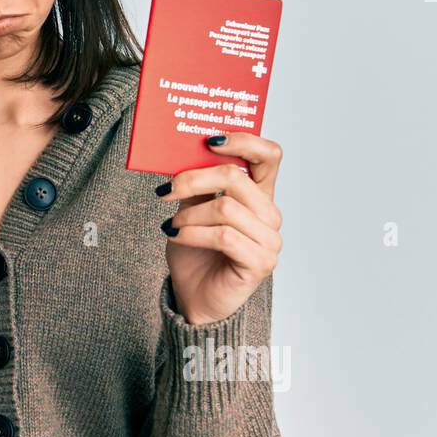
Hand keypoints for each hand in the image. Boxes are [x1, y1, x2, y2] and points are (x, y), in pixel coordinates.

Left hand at [154, 132, 282, 324]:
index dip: (244, 141)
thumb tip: (184, 152)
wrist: (194, 296)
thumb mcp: (192, 209)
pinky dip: (192, 233)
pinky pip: (224, 236)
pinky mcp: (261, 262)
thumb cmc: (195, 251)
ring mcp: (270, 240)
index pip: (269, 155)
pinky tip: (175, 236)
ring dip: (189, 215)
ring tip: (172, 225)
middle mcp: (270, 215)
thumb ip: (198, 183)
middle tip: (167, 190)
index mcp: (258, 195)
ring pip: (226, 208)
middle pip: (237, 178)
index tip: (209, 140)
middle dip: (194, 179)